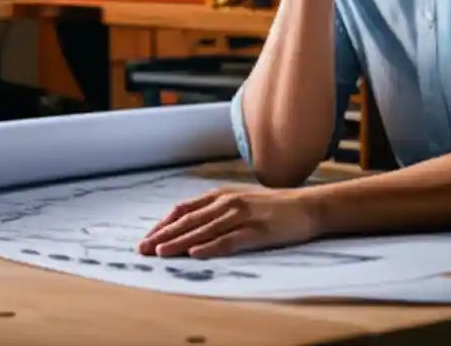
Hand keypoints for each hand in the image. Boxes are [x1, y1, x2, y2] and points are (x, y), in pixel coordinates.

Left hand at [137, 187, 319, 258]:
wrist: (307, 206)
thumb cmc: (270, 207)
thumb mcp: (237, 202)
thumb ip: (213, 211)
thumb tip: (186, 225)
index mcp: (218, 196)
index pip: (182, 210)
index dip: (162, 224)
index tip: (146, 238)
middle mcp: (226, 203)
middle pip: (187, 220)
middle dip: (163, 235)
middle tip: (143, 249)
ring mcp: (241, 216)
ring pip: (203, 230)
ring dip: (179, 242)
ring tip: (161, 252)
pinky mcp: (257, 231)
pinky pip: (229, 240)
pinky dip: (210, 247)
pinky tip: (195, 253)